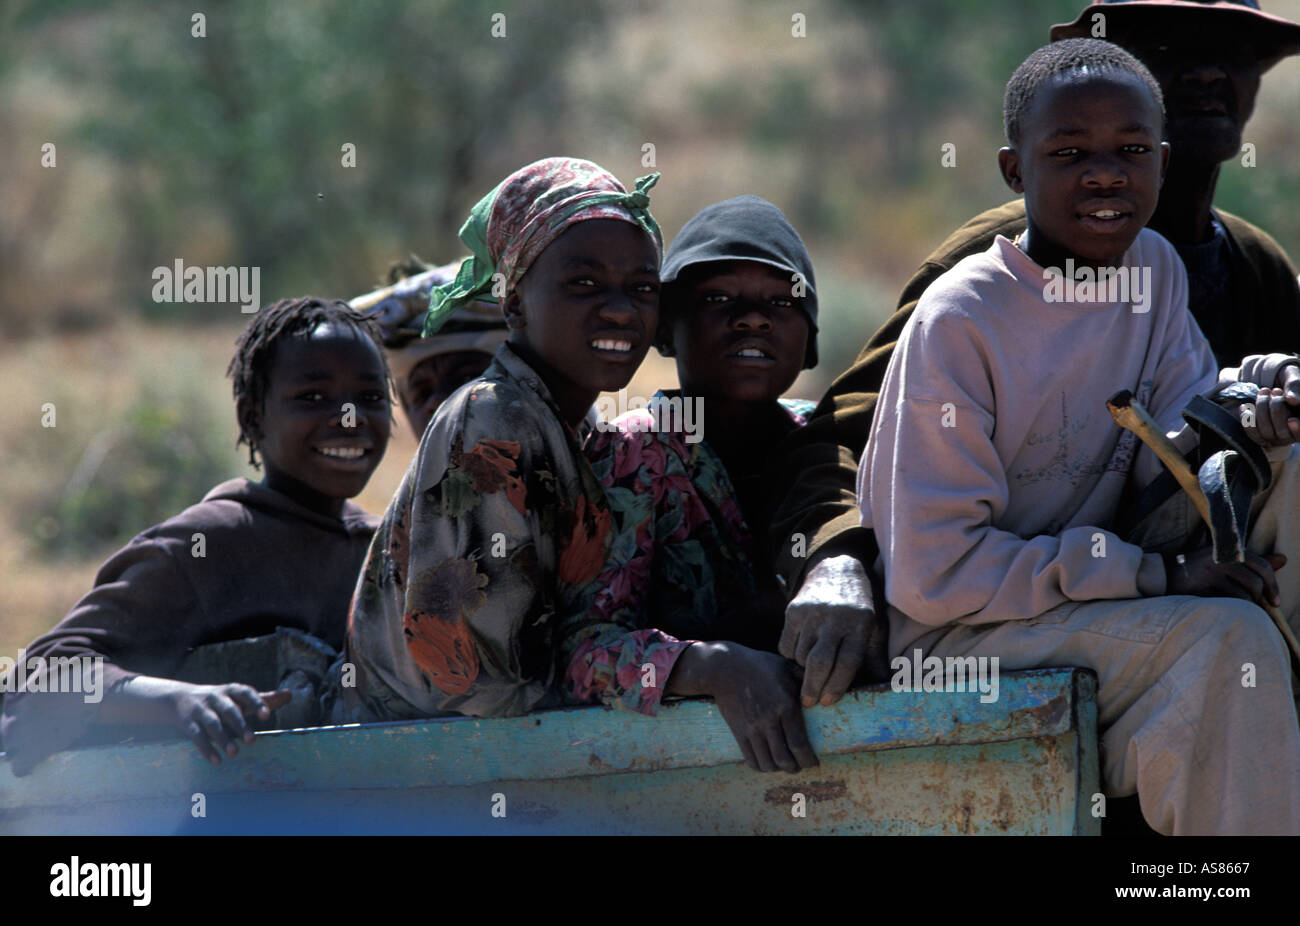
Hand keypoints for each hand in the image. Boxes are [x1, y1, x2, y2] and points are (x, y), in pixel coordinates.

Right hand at [169, 682, 291, 765]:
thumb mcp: (240, 697)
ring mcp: (201, 710)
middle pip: (229, 710)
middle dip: (240, 725)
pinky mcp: (188, 723)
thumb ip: (264, 699)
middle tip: (252, 741)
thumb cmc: (220, 700)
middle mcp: (216, 698)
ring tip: (235, 753)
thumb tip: (290, 695)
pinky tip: (217, 761)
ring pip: (213, 724)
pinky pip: (197, 736)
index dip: (256, 702)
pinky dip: (207, 749)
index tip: (267, 715)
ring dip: (223, 739)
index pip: (246, 693)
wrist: (179, 698)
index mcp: (232, 691)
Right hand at [703, 643, 817, 772]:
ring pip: (767, 761)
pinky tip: (767, 764)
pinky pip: (750, 758)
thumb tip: (826, 691)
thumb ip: (806, 679)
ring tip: (785, 765)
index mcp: (785, 705)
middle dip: (795, 767)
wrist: (724, 667)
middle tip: (800, 766)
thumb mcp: (786, 667)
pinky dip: (761, 767)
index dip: (808, 758)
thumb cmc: (760, 665)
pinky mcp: (738, 731)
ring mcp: (751, 727)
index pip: (798, 742)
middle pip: (783, 757)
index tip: (814, 763)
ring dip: (779, 769)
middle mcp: (768, 719)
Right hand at [781, 553, 882, 707]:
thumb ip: (874, 657)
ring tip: (809, 673)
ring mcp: (811, 613)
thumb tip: (882, 688)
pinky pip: (786, 644)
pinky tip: (800, 654)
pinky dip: (791, 655)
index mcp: (859, 624)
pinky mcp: (793, 610)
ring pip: (800, 654)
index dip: (837, 685)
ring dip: (802, 670)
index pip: (847, 661)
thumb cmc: (859, 606)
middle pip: (819, 661)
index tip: (829, 701)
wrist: (837, 569)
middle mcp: (834, 618)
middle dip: (813, 687)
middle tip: (809, 702)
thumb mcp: (874, 627)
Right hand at [1163, 547, 1284, 608]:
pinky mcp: (1201, 588)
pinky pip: (1227, 603)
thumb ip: (1253, 562)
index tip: (1275, 602)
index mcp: (1229, 550)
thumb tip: (1284, 559)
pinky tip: (1226, 609)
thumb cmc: (1199, 568)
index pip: (1262, 566)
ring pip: (1243, 596)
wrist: (1162, 573)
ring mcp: (1210, 573)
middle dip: (1259, 598)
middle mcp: (1221, 559)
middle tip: (1255, 606)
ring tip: (1239, 608)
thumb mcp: (1225, 559)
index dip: (1273, 585)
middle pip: (1255, 583)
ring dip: (1246, 607)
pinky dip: (1231, 610)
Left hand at [1244, 380, 1299, 446]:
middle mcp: (1290, 432)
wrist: (1267, 381)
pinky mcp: (1259, 434)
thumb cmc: (1284, 378)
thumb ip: (1295, 385)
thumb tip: (1293, 400)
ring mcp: (1274, 435)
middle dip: (1277, 409)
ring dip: (1261, 410)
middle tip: (1276, 390)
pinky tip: (1245, 406)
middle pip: (1283, 432)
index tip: (1292, 420)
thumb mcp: (1291, 376)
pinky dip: (1247, 419)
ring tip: (1264, 391)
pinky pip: (1252, 433)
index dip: (1297, 430)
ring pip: (1266, 433)